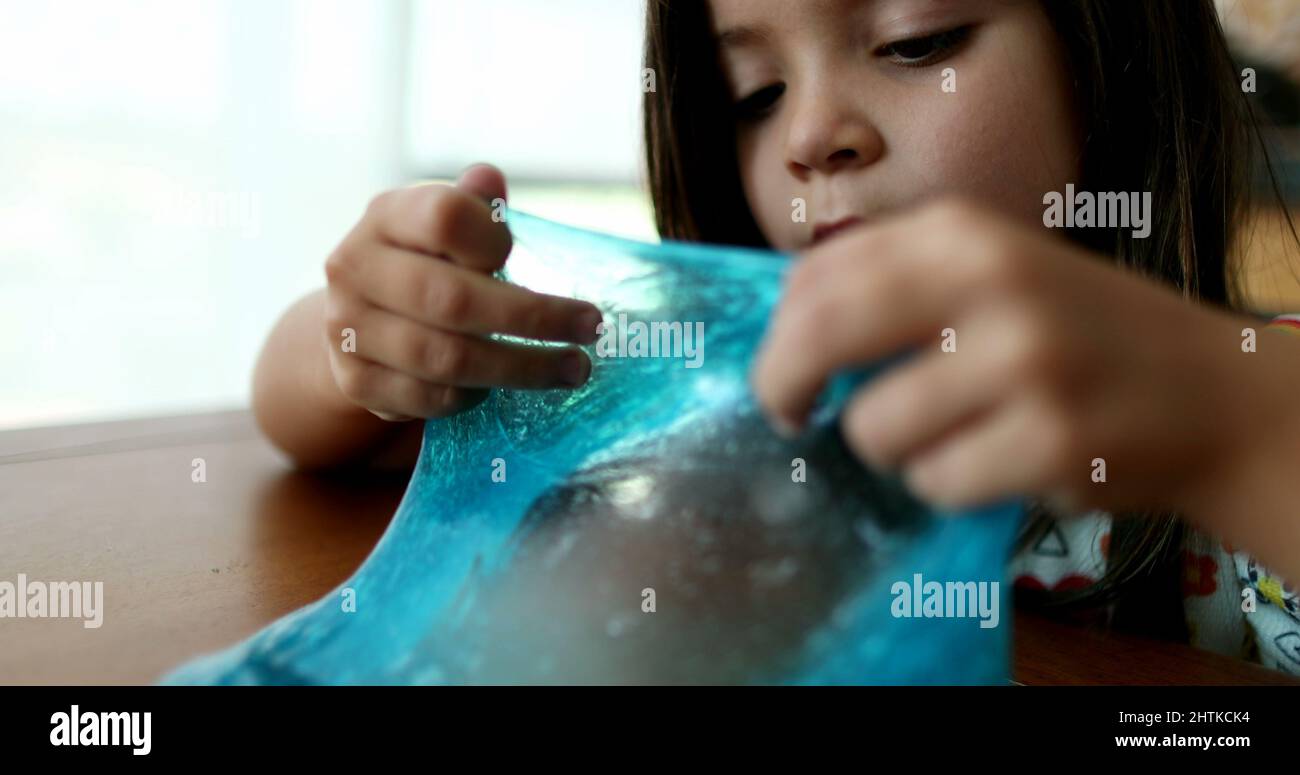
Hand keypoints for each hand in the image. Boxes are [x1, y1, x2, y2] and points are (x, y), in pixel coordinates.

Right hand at [322, 164, 601, 421]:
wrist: (357, 319)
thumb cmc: (423, 261)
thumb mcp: (441, 221)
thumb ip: (472, 205)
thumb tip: (490, 179)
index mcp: (385, 216)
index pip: (444, 219)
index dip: (492, 240)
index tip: (522, 255)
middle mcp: (354, 268)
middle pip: (454, 300)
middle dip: (535, 320)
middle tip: (590, 330)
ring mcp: (348, 329)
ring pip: (446, 359)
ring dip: (521, 369)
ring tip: (571, 369)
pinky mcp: (356, 382)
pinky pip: (430, 398)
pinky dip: (475, 397)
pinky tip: (505, 389)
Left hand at [752, 197, 1265, 518]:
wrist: (1211, 392)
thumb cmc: (1076, 336)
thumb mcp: (990, 275)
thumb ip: (894, 289)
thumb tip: (784, 339)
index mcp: (961, 232)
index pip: (815, 278)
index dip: (777, 338)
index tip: (779, 374)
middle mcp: (988, 279)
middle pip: (820, 336)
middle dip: (784, 387)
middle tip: (792, 416)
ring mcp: (1023, 359)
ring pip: (874, 431)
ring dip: (897, 451)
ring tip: (955, 437)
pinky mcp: (1049, 438)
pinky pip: (935, 482)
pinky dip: (949, 486)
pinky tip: (999, 464)